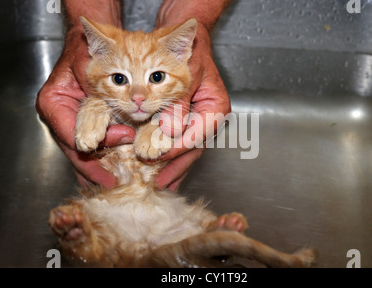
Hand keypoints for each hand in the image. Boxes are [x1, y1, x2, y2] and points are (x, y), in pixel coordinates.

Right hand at [36, 29, 133, 187]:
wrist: (94, 44)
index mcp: (54, 105)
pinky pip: (94, 146)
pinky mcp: (85, 125)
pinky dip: (105, 158)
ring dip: (100, 169)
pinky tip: (116, 171)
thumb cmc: (89, 52)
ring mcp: (71, 123)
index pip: (72, 138)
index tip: (115, 164)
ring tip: (116, 185)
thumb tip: (124, 136)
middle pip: (75, 152)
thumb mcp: (93, 72)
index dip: (95, 152)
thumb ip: (103, 104)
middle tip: (114, 186)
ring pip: (83, 153)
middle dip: (95, 171)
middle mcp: (60, 118)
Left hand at [155, 23, 230, 190]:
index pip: (195, 136)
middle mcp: (209, 118)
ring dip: (174, 166)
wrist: (184, 39)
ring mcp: (200, 121)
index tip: (156, 159)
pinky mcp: (190, 121)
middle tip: (161, 185)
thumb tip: (170, 132)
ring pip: (188, 148)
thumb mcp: (184, 76)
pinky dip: (171, 154)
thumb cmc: (188, 53)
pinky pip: (181, 141)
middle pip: (193, 148)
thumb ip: (178, 105)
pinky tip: (164, 169)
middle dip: (176, 167)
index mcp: (215, 108)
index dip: (176, 150)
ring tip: (162, 184)